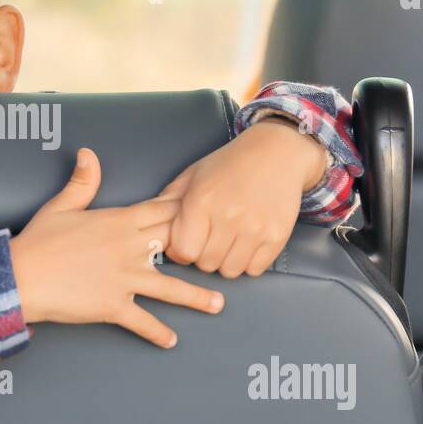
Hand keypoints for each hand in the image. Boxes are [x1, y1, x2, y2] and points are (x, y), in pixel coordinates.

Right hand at [9, 148, 224, 348]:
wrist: (20, 276)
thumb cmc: (38, 241)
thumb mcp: (60, 206)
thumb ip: (82, 182)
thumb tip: (88, 153)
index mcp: (118, 221)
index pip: (161, 210)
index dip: (187, 208)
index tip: (212, 206)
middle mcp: (128, 248)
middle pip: (176, 244)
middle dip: (205, 246)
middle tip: (230, 249)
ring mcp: (124, 278)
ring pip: (169, 287)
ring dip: (195, 297)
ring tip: (219, 305)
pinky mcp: (114, 305)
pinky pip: (141, 320)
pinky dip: (157, 332)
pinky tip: (172, 341)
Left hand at [156, 118, 327, 278]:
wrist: (277, 152)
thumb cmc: (229, 164)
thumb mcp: (193, 175)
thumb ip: (168, 201)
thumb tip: (146, 224)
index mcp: (202, 201)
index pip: (183, 251)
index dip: (181, 251)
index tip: (186, 242)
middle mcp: (229, 217)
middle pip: (206, 264)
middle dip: (203, 256)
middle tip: (209, 239)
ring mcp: (255, 228)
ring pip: (230, 271)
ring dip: (225, 261)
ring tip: (227, 242)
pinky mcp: (277, 237)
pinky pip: (254, 269)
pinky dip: (248, 262)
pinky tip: (246, 243)